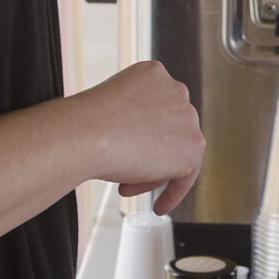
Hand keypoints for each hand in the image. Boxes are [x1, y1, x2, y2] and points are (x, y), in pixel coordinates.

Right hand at [69, 62, 204, 214]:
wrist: (87, 134)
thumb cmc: (86, 123)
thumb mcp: (110, 107)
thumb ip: (131, 117)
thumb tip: (137, 142)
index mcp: (154, 73)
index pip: (157, 107)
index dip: (141, 132)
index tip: (126, 148)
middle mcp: (176, 90)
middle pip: (168, 130)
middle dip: (146, 153)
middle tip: (123, 171)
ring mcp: (187, 117)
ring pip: (175, 152)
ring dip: (152, 171)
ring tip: (126, 184)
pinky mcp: (192, 146)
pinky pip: (186, 175)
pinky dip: (173, 192)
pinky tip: (158, 205)